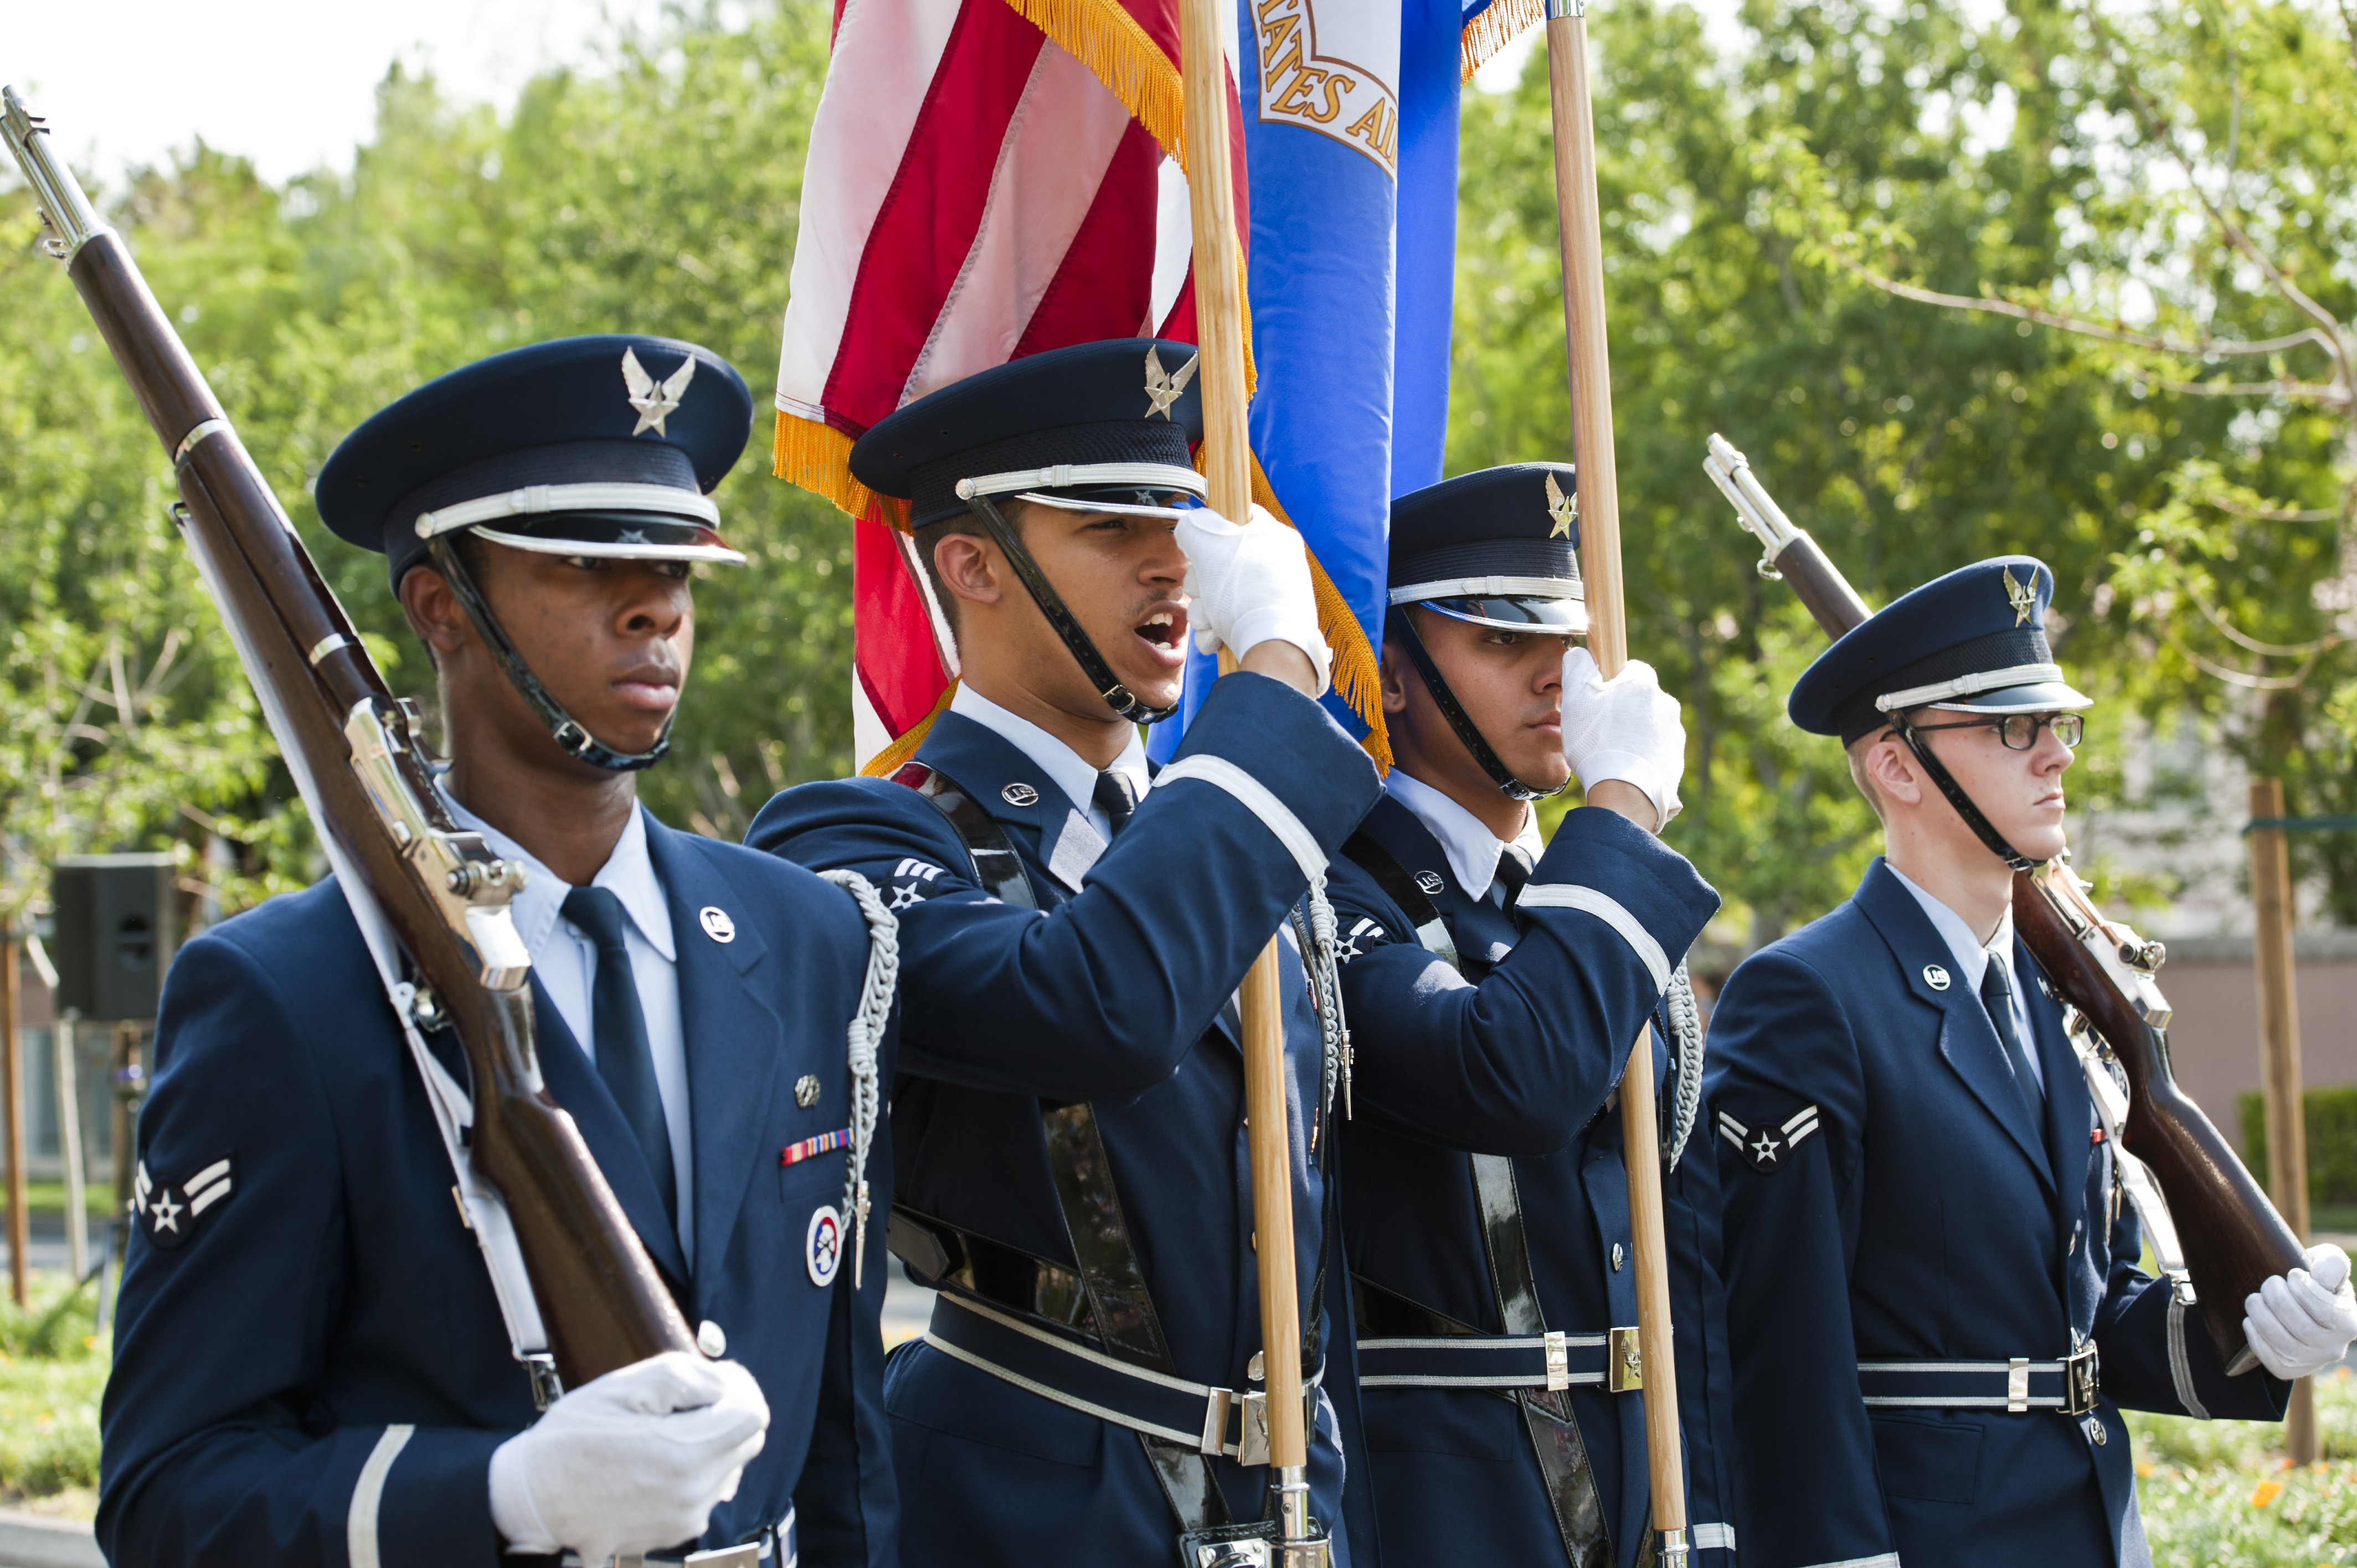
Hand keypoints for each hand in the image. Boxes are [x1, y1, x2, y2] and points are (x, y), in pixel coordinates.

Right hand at [489, 1351, 768, 1561]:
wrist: (531, 1500)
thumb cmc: (570, 1440)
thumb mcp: (624, 1387)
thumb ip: (687, 1378)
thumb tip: (725, 1385)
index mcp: (685, 1454)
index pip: (753, 1417)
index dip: (740, 1390)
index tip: (718, 1381)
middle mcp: (692, 1494)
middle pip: (746, 1444)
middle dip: (728, 1415)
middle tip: (690, 1401)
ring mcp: (684, 1519)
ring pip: (727, 1468)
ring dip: (710, 1444)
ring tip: (663, 1432)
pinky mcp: (673, 1533)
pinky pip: (705, 1494)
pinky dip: (694, 1472)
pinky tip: (656, 1460)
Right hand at [1175, 503, 1331, 695]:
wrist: (1273, 649)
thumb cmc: (1246, 594)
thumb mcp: (1210, 547)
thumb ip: (1193, 527)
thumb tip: (1189, 528)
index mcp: (1272, 537)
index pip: (1237, 518)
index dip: (1211, 529)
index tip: (1198, 544)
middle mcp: (1273, 565)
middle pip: (1218, 561)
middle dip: (1200, 583)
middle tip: (1203, 591)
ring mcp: (1269, 596)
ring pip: (1217, 594)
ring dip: (1204, 610)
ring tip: (1211, 621)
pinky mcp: (1262, 624)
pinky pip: (1227, 620)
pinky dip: (1216, 630)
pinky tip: (1217, 637)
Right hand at [1559, 647, 1684, 828]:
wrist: (1625, 794)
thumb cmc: (1598, 742)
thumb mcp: (1576, 697)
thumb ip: (1577, 667)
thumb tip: (1580, 654)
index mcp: (1643, 684)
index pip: (1631, 669)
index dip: (1611, 681)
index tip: (1597, 698)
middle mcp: (1666, 704)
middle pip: (1641, 699)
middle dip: (1623, 710)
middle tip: (1600, 730)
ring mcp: (1675, 733)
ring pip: (1650, 726)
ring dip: (1634, 734)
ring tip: (1611, 753)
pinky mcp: (1676, 759)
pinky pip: (1656, 751)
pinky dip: (1642, 756)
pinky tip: (1624, 769)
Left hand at [2242, 1244, 2356, 1380]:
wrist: (2299, 1308)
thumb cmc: (2314, 1281)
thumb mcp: (2328, 1264)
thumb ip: (2331, 1264)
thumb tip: (2320, 1276)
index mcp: (2349, 1323)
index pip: (2327, 1311)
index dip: (2303, 1289)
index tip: (2293, 1275)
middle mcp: (2333, 1347)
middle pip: (2302, 1328)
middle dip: (2277, 1299)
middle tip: (2270, 1283)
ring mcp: (2311, 1361)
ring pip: (2284, 1344)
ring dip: (2262, 1316)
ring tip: (2255, 1299)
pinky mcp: (2289, 1369)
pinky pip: (2271, 1360)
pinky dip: (2255, 1337)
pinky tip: (2251, 1320)